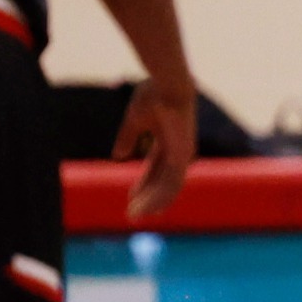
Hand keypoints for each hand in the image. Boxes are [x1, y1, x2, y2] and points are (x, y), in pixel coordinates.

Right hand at [114, 76, 195, 218]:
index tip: (131, 198)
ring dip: (152, 202)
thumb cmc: (152, 95)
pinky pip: (172, 183)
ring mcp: (183, 154)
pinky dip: (159, 196)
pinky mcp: (183, 156)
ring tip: (135, 215)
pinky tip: (145, 206)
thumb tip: (118, 157)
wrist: (167, 85)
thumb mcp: (134, 120)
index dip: (143, 184)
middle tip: (133, 215)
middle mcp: (178, 151)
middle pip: (163, 181)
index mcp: (168, 142)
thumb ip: (128, 139)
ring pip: (169, 187)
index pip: (156, 170)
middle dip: (148, 198)